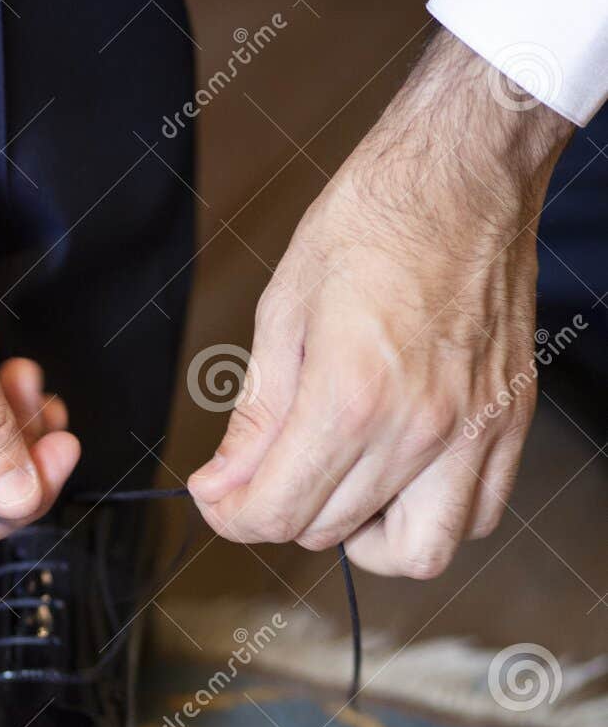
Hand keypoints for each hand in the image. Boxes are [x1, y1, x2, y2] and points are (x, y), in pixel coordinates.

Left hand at [188, 31, 572, 577]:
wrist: (464, 173)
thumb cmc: (373, 221)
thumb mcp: (283, 311)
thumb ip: (255, 416)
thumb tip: (224, 484)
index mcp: (352, 396)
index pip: (277, 511)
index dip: (230, 516)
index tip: (218, 497)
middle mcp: (420, 428)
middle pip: (331, 531)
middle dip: (283, 512)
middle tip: (270, 472)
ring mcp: (474, 430)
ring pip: (419, 553)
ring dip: (365, 537)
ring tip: (341, 488)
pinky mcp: (509, 421)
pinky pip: (477, 517)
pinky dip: (433, 518)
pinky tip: (400, 477)